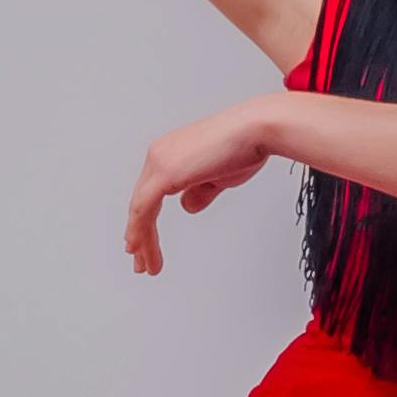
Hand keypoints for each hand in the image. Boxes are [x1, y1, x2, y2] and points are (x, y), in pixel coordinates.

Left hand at [123, 99, 279, 276]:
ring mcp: (159, 162)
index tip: (145, 245)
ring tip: (145, 266)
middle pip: (141, 202)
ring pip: (139, 209)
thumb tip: (186, 206)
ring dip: (142, 241)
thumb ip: (200, 192)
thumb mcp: (219, 177)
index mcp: (170, 153)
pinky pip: (143, 209)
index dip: (146, 222)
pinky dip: (140, 232)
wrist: (257, 130)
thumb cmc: (245, 147)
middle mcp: (160, 155)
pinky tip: (140, 250)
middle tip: (141, 262)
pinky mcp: (165, 173)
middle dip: (140, 236)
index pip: (151, 193)